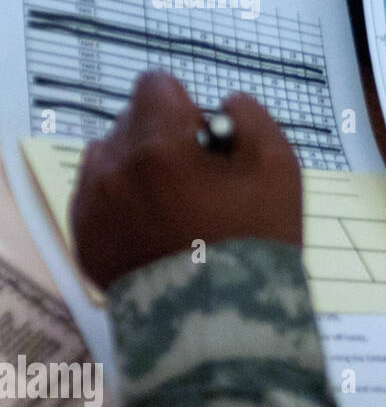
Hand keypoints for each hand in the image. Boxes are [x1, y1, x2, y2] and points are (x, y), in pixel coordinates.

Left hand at [71, 72, 301, 289]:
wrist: (222, 321)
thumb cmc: (255, 241)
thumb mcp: (279, 168)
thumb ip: (252, 118)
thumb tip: (224, 104)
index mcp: (158, 147)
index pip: (155, 86)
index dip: (188, 108)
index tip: (209, 143)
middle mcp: (113, 170)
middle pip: (131, 122)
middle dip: (164, 139)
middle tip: (199, 182)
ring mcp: (93, 207)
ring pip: (109, 159)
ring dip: (139, 169)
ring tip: (175, 208)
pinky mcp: (86, 240)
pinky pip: (97, 198)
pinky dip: (124, 204)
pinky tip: (157, 231)